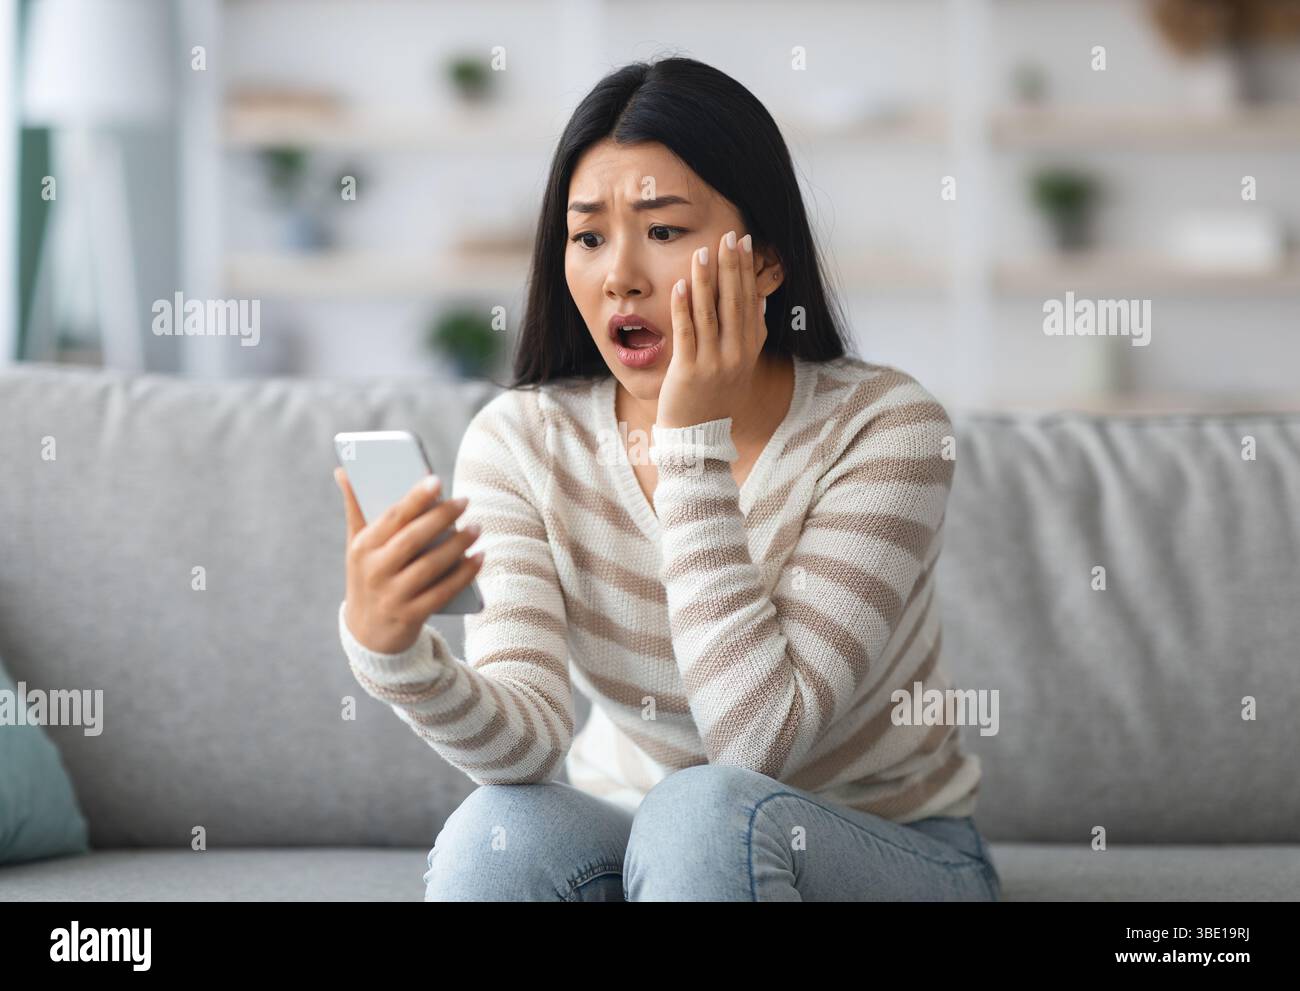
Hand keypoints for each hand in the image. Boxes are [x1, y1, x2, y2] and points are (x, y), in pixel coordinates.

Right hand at [335, 468, 484, 654]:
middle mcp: (375, 571)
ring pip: (431, 565)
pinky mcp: (411, 616)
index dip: (414, 498)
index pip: (391, 518)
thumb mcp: (357, 546)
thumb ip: (356, 509)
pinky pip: (443, 591)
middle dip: (441, 517)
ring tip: (476, 527)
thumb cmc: (368, 576)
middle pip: (413, 539)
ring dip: (458, 544)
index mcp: (363, 548)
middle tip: (464, 500)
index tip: (436, 480)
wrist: (368, 634)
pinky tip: (479, 557)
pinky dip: (464, 574)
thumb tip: (343, 470)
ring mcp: (393, 595)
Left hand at [656, 229, 766, 428]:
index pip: (750, 300)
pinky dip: (683, 307)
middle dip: (730, 266)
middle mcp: (736, 354)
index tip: (743, 242)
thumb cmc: (716, 394)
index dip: (746, 270)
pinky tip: (680, 285)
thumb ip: (750, 333)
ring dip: (706, 280)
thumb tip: (759, 300)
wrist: (699, 434)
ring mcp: (713, 362)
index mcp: (750, 347)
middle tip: (728, 235)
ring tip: (701, 252)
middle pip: (734, 302)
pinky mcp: (689, 371)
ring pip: (710, 314)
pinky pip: (687, 333)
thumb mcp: (741, 363)